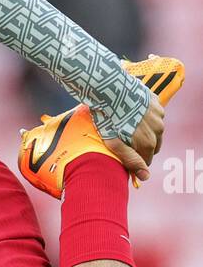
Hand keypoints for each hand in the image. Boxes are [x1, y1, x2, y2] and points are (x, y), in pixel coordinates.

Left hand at [104, 57, 165, 183]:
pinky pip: (154, 115)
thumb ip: (131, 161)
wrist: (109, 89)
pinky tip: (132, 112)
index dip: (135, 159)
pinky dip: (146, 116)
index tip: (124, 153)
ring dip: (145, 130)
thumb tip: (146, 177)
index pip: (147, 160)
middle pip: (153, 146)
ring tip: (127, 123)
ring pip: (155, 130)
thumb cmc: (108, 119)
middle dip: (141, 145)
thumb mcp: (115, 144)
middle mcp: (159, 129)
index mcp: (149, 143)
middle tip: (124, 137)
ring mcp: (159, 115)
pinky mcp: (156, 102)